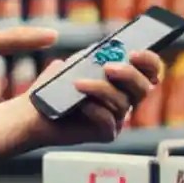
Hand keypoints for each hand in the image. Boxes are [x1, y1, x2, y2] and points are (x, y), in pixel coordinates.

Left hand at [0, 49, 163, 153]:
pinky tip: (81, 105)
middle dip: (129, 75)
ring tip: (78, 84)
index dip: (149, 60)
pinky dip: (95, 111)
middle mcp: (125, 97)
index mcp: (124, 78)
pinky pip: (108, 122)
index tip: (135, 52)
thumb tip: (107, 48)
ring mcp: (117, 117)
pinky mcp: (105, 133)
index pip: (150, 69)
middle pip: (144, 88)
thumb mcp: (77, 63)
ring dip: (101, 90)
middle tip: (109, 67)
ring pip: (123, 104)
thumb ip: (95, 55)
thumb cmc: (56, 85)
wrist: (33, 109)